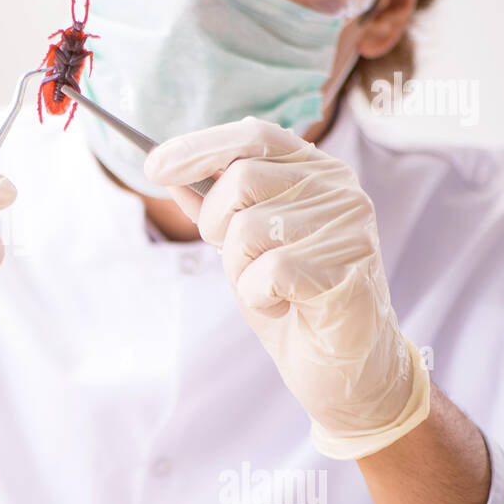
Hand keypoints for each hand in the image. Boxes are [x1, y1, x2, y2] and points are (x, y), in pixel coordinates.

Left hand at [144, 117, 428, 458]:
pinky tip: (285, 306)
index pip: (253, 136)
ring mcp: (350, 228)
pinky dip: (259, 296)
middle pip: (242, 180)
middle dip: (216, 225)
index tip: (153, 165)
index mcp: (315, 171)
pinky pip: (269, 271)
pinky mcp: (350, 270)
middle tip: (238, 260)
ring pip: (250, 230)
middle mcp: (339, 189)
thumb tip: (167, 170)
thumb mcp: (240, 248)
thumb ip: (212, 206)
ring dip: (240, 270)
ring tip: (271, 288)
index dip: (200, 146)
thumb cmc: (290, 299)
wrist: (340, 368)